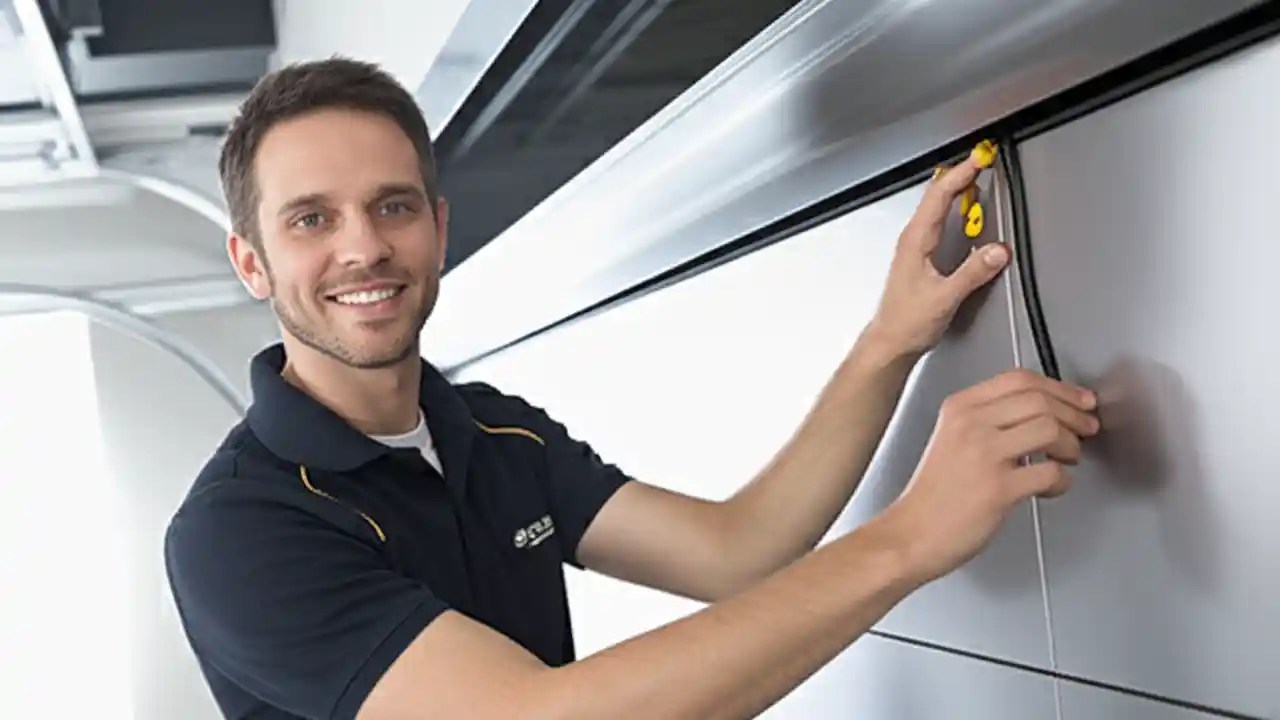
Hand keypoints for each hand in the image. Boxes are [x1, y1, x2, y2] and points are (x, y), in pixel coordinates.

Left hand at [867, 151, 1009, 356]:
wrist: (891, 340)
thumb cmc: (907, 321)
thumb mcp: (945, 297)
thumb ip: (973, 272)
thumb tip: (996, 250)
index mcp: (915, 240)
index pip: (939, 195)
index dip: (961, 174)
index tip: (980, 160)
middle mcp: (913, 238)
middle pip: (937, 194)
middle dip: (961, 174)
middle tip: (984, 161)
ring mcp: (916, 245)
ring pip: (937, 207)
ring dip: (957, 190)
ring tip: (978, 177)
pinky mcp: (921, 255)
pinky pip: (939, 221)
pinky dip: (954, 209)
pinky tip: (965, 213)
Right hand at [879, 370, 1099, 584]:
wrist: (911, 533)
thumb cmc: (934, 495)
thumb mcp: (952, 438)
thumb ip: (988, 420)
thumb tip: (1043, 413)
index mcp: (959, 408)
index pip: (1020, 379)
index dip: (1060, 388)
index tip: (1078, 400)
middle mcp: (970, 425)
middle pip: (1040, 399)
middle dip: (1075, 414)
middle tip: (1086, 428)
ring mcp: (984, 455)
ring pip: (1050, 428)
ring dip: (1071, 444)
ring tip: (1067, 458)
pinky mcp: (998, 489)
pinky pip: (1051, 472)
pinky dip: (1063, 480)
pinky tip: (1053, 486)